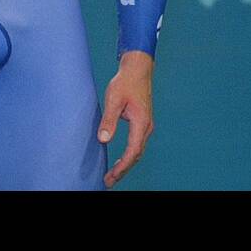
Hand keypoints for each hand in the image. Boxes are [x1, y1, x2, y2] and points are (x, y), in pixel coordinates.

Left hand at [98, 50, 154, 187]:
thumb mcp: (114, 99)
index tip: (112, 177)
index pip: (133, 152)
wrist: (137, 68)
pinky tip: (121, 160)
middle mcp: (146, 127)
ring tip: (113, 174)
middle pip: (136, 155)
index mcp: (141, 123)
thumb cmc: (125, 82)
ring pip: (137, 151)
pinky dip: (129, 155)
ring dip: (126, 164)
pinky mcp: (142, 122)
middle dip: (124, 170)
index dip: (123, 167)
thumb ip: (109, 119)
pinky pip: (137, 144)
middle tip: (109, 181)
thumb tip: (103, 139)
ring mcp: (146, 125)